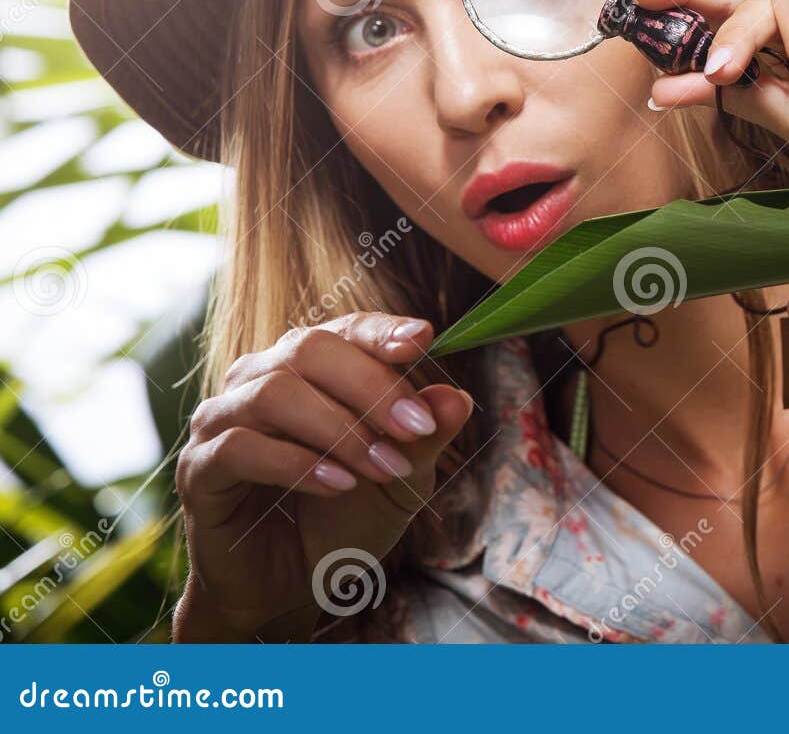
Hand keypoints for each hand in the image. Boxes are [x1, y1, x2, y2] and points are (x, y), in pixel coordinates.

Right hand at [173, 312, 472, 640]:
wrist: (290, 588)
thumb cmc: (344, 520)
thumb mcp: (400, 480)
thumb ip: (426, 439)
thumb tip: (458, 398)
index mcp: (309, 368)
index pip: (345, 330)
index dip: (381, 331)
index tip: (423, 339)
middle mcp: (260, 379)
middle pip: (310, 349)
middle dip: (371, 385)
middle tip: (415, 426)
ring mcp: (222, 419)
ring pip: (275, 392)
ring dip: (339, 429)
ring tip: (382, 467)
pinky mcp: (199, 467)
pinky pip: (240, 447)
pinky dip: (296, 464)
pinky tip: (338, 485)